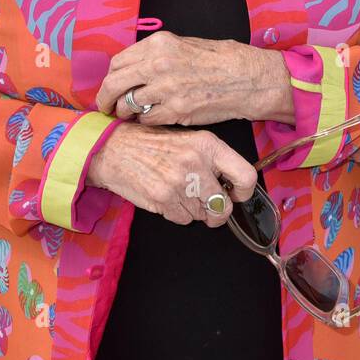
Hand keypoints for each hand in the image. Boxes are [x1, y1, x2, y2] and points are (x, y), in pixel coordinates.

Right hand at [85, 121, 256, 226]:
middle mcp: (196, 162)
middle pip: (224, 206)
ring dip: (193, 210)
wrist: (114, 148)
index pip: (245, 175)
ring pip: (202, 215)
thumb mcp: (188, 140)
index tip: (235, 195)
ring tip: (178, 192)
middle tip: (207, 204)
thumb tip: (232, 186)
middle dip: (217, 211)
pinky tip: (167, 197)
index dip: (244, 192)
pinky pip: (183, 219)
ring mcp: (179, 182)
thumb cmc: (152, 144)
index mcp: (208, 144)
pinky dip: (177, 213)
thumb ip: (213, 160)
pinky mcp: (163, 199)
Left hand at [95, 31, 294, 125]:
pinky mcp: (175, 111)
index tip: (110, 85)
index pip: (118, 62)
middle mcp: (158, 64)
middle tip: (105, 107)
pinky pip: (146, 120)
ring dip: (126, 112)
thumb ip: (157, 54)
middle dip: (105, 98)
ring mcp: (166, 89)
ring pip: (128, 105)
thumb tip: (134, 67)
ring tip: (129, 114)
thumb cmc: (221, 59)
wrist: (247, 78)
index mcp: (159, 44)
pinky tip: (152, 119)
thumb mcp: (186, 44)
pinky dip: (145, 121)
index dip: (110, 77)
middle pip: (114, 84)